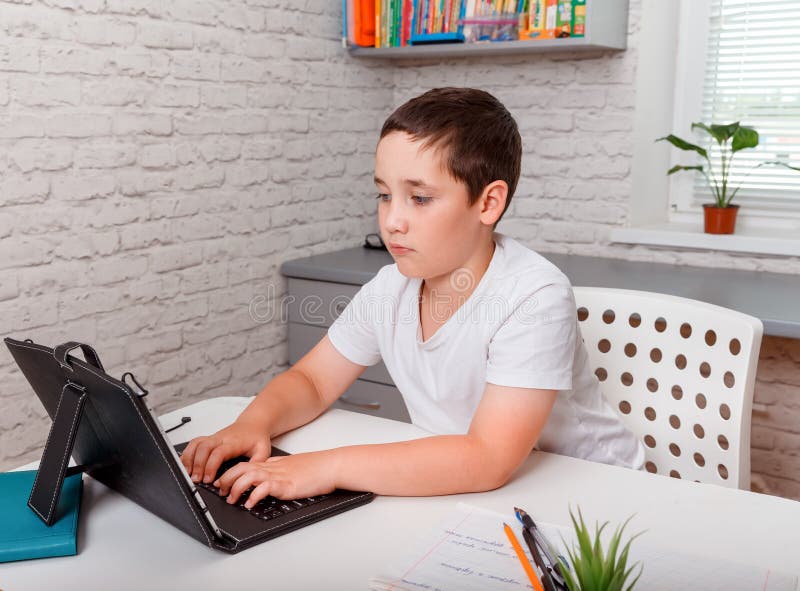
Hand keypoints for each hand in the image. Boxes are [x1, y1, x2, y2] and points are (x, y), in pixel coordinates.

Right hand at [180, 420, 270, 483]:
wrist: (253, 424)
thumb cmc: (256, 438)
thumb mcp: (263, 451)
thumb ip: (257, 464)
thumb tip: (248, 478)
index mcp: (234, 442)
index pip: (219, 452)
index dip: (211, 466)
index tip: (209, 479)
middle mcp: (221, 438)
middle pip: (204, 447)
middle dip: (197, 464)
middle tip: (196, 479)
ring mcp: (214, 437)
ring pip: (196, 444)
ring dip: (190, 459)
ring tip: (187, 474)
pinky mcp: (209, 438)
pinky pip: (194, 443)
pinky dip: (187, 453)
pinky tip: (184, 465)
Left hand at [215, 450, 337, 505]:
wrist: (331, 465)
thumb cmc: (316, 468)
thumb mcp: (293, 466)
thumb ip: (279, 470)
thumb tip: (269, 479)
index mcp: (274, 464)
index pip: (246, 464)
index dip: (230, 473)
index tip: (221, 481)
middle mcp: (273, 468)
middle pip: (241, 468)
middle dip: (226, 479)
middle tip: (220, 490)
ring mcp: (278, 475)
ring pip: (248, 476)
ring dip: (236, 488)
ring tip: (231, 499)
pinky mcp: (286, 485)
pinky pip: (264, 489)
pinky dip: (254, 496)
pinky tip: (250, 505)